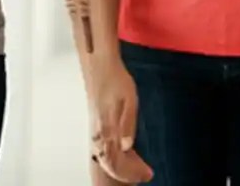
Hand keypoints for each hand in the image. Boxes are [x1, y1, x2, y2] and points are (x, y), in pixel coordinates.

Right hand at [92, 56, 140, 177]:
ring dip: (117, 164)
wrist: (100, 65)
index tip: (144, 174)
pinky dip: (110, 155)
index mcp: (106, 126)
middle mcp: (98, 129)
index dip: (129, 171)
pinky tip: (120, 153)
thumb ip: (128, 125)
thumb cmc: (115, 79)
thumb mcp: (129, 101)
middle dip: (124, 171)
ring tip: (133, 167)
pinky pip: (100, 145)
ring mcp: (95, 126)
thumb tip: (128, 145)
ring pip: (102, 154)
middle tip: (141, 173)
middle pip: (107, 160)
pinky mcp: (96, 122)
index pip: (114, 159)